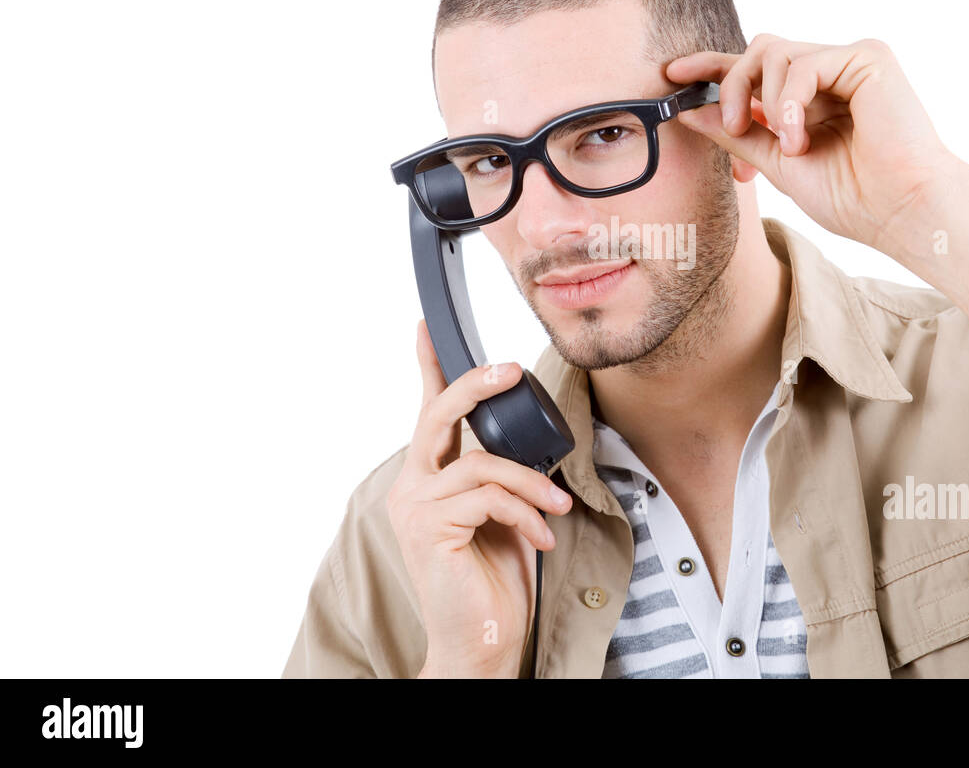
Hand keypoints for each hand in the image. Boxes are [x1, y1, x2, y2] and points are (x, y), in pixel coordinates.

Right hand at [386, 320, 573, 678]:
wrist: (482, 639)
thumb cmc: (493, 578)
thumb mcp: (503, 513)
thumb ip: (500, 475)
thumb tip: (528, 444)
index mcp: (426, 479)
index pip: (427, 413)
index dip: (429, 368)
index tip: (427, 328)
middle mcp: (411, 487)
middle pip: (439, 415)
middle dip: (477, 386)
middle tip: (510, 371)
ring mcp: (414, 507)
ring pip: (482, 463)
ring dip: (531, 483)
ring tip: (557, 507)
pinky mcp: (429, 528)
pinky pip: (488, 495)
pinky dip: (525, 511)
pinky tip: (541, 535)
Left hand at [665, 36, 961, 255]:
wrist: (902, 213)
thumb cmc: (854, 198)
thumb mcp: (779, 163)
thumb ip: (738, 133)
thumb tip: (689, 110)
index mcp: (811, 98)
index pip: (754, 68)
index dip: (711, 67)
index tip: (672, 75)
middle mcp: (831, 73)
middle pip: (758, 50)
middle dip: (731, 84)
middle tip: (733, 127)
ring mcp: (850, 62)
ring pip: (774, 52)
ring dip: (765, 102)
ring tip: (789, 146)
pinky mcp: (868, 58)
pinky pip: (804, 63)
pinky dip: (791, 102)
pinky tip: (803, 137)